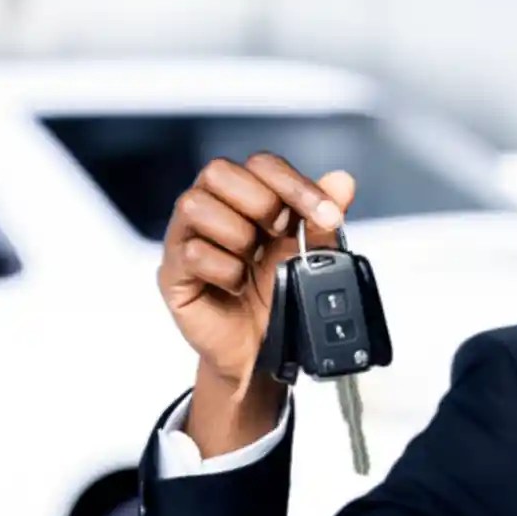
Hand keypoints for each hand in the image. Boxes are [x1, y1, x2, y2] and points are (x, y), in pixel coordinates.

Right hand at [158, 153, 354, 399]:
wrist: (261, 350)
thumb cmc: (278, 297)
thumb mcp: (311, 256)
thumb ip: (324, 219)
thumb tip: (343, 182)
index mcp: (247, 198)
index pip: (261, 164)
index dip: (294, 184)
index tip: (326, 214)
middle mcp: (214, 210)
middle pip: (219, 172)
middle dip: (260, 202)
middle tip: (278, 235)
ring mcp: (187, 238)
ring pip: (195, 205)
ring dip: (237, 234)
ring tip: (252, 263)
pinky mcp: (173, 272)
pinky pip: (191, 252)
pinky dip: (224, 269)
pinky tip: (237, 285)